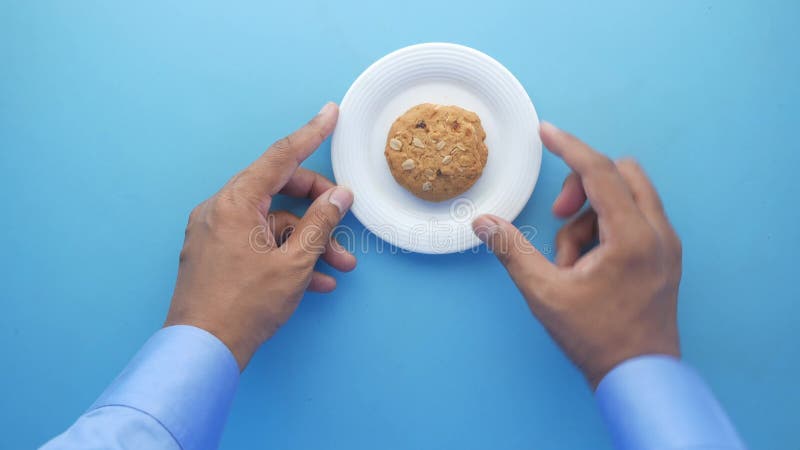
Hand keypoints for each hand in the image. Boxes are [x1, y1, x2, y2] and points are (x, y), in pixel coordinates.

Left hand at [164, 103, 355, 369]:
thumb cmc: (244, 306)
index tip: (330, 113)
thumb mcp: (294, 263)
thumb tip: (339, 197)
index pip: (279, 157)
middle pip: (278, 191)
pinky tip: (314, 283)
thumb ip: (320, 224)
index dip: (310, 134)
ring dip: (307, 242)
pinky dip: (285, 255)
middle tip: (345, 219)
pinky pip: (257, 242)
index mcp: (234, 203)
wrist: (202, 352)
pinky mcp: (216, 255)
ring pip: (271, 223)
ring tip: (339, 268)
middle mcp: (220, 210)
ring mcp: (215, 233)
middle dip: (317, 210)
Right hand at [472, 122, 681, 387]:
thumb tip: (482, 222)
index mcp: (631, 236)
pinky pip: (635, 218)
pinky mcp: (665, 256)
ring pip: (628, 196)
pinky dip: (606, 228)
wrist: (638, 376)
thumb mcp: (544, 293)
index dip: (568, 146)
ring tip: (571, 262)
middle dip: (582, 184)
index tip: (545, 131)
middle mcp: (658, 232)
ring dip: (591, 214)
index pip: (599, 171)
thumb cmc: (594, 337)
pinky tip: (589, 266)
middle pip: (621, 173)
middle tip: (558, 217)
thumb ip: (512, 250)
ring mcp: (666, 244)